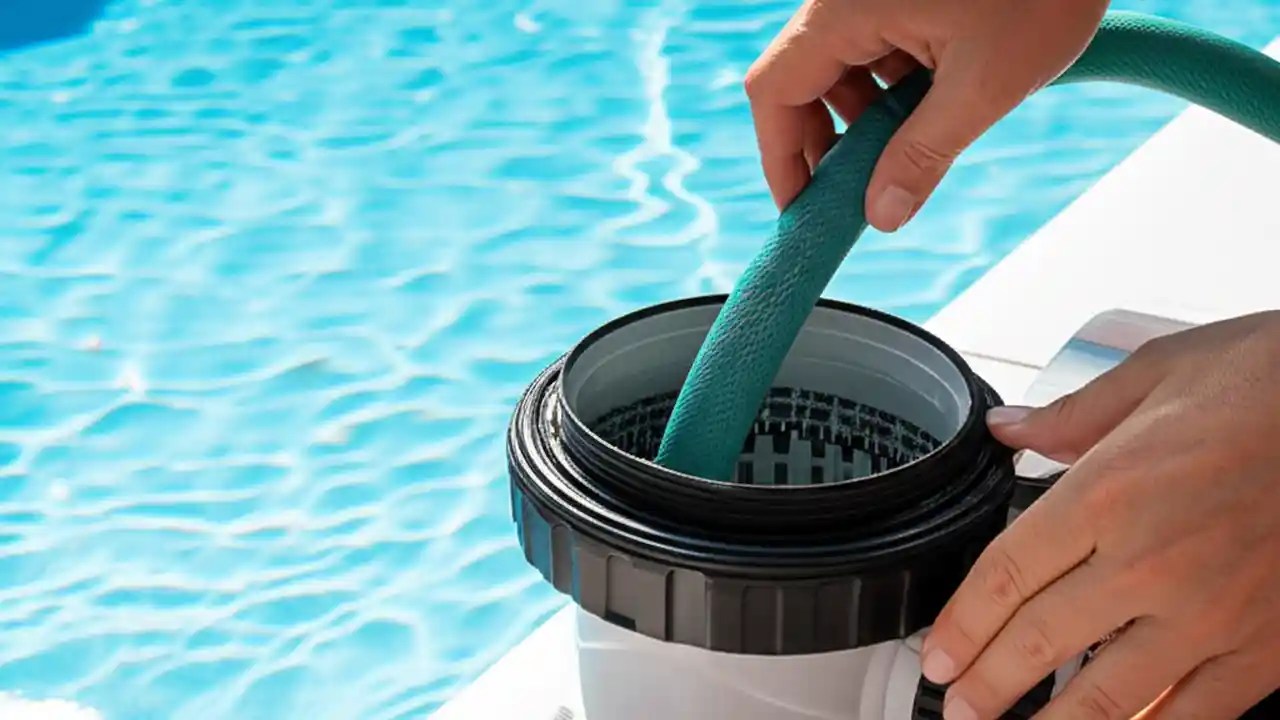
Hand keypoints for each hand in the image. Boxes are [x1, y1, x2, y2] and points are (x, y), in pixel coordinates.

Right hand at [744, 0, 1108, 229]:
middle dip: (825, 143)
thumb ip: (924, 153)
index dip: (779, 155)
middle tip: (857, 196)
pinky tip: (935, 110)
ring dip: (864, 120)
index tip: (802, 208)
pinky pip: (875, 49)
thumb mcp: (985, 84)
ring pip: (841, 69)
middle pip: (800, 82)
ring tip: (912, 151)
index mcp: (844, 9)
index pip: (774, 90)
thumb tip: (882, 216)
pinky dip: (892, 90)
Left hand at [919, 311, 1279, 718]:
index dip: (962, 625)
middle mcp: (1150, 561)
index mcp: (1109, 492)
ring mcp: (1211, 614)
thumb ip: (1072, 415)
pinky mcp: (1265, 647)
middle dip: (986, 684)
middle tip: (956, 706)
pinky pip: (1195, 712)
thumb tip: (1006, 428)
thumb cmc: (1269, 381)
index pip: (1007, 576)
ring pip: (1109, 694)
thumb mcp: (1157, 373)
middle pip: (1041, 643)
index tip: (937, 653)